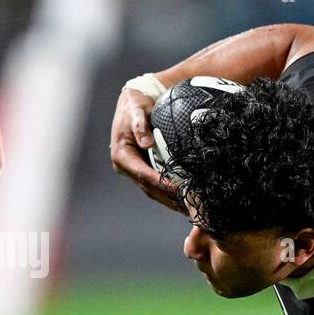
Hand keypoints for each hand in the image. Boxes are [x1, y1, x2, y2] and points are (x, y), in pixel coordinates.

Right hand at [109, 86, 182, 211]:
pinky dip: (172, 196)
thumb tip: (146, 143)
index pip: (143, 174)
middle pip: (150, 189)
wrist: (133, 104)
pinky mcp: (143, 172)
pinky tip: (187, 202)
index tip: (178, 190)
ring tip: (191, 210)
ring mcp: (135, 172)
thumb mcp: (137, 109)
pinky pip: (158, 188)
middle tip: (190, 206)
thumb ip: (140, 124)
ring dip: (172, 202)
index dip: (161, 184)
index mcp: (122, 156)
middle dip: (170, 199)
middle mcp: (126, 167)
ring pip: (154, 192)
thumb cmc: (136, 104)